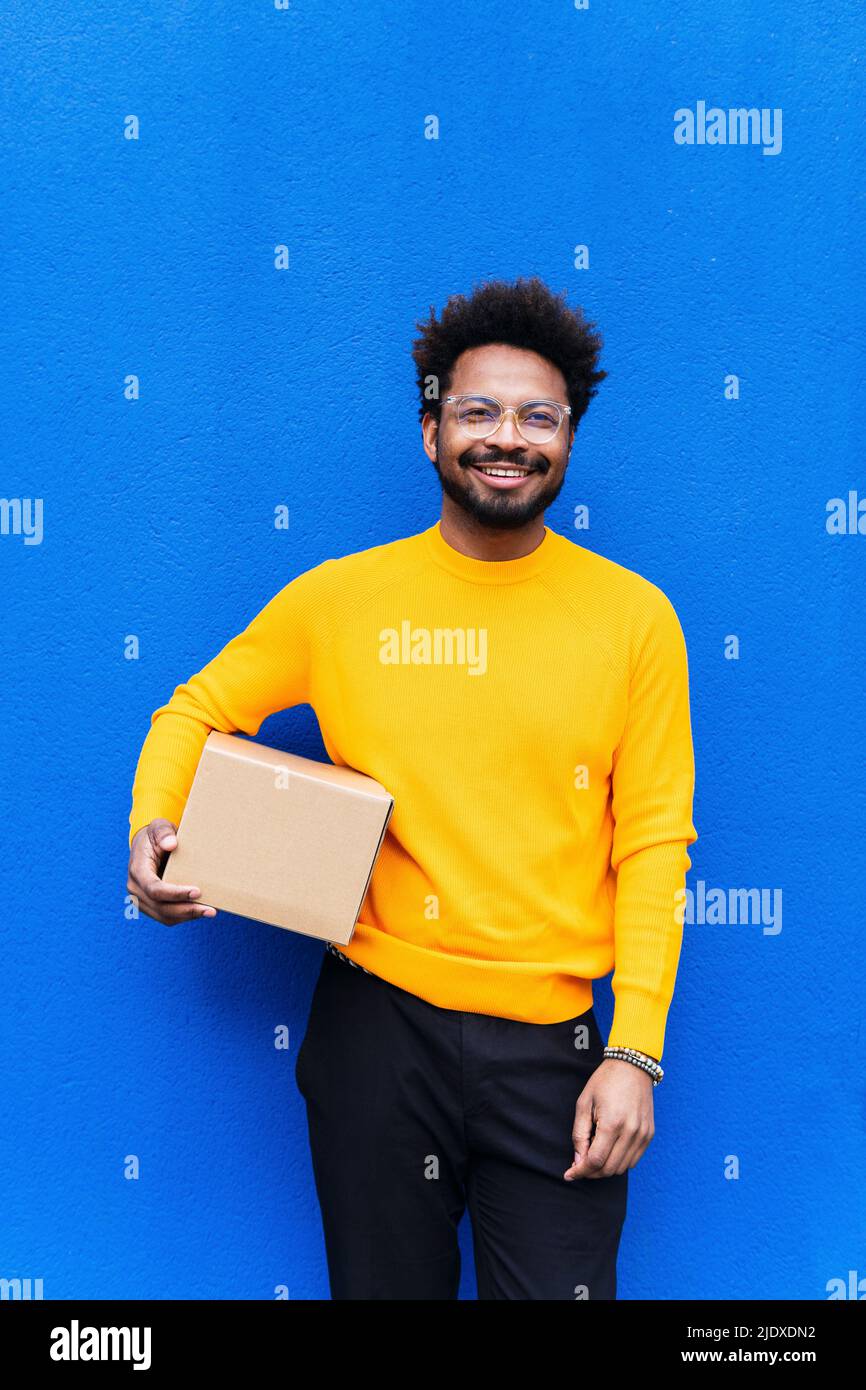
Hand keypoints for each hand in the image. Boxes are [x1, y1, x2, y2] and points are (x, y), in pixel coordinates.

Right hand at [127, 818, 216, 925]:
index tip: (197, 892)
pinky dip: (184, 916)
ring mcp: (141, 899)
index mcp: (137, 870)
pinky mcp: (150, 906)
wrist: (147, 845)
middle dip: (186, 910)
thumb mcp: (159, 827)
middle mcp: (135, 888)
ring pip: (164, 916)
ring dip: (187, 916)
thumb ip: (164, 833)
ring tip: (209, 912)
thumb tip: (171, 844)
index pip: (154, 889)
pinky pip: (167, 917)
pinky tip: (201, 911)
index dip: (175, 893)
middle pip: (161, 907)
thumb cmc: (155, 835)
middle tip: (210, 910)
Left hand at [563, 1057, 654, 1179]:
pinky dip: (619, 1161)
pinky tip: (609, 1149)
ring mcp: (642, 1134)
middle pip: (609, 1169)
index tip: (569, 1174)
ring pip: (622, 1168)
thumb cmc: (604, 1082)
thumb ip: (579, 1135)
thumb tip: (578, 1161)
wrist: (632, 1066)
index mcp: (612, 1123)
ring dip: (605, 1168)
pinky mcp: (649, 1134)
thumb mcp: (584, 1103)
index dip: (580, 1171)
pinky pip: (634, 1160)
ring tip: (594, 1152)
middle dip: (591, 1172)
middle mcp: (631, 1132)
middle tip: (579, 1164)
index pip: (596, 1161)